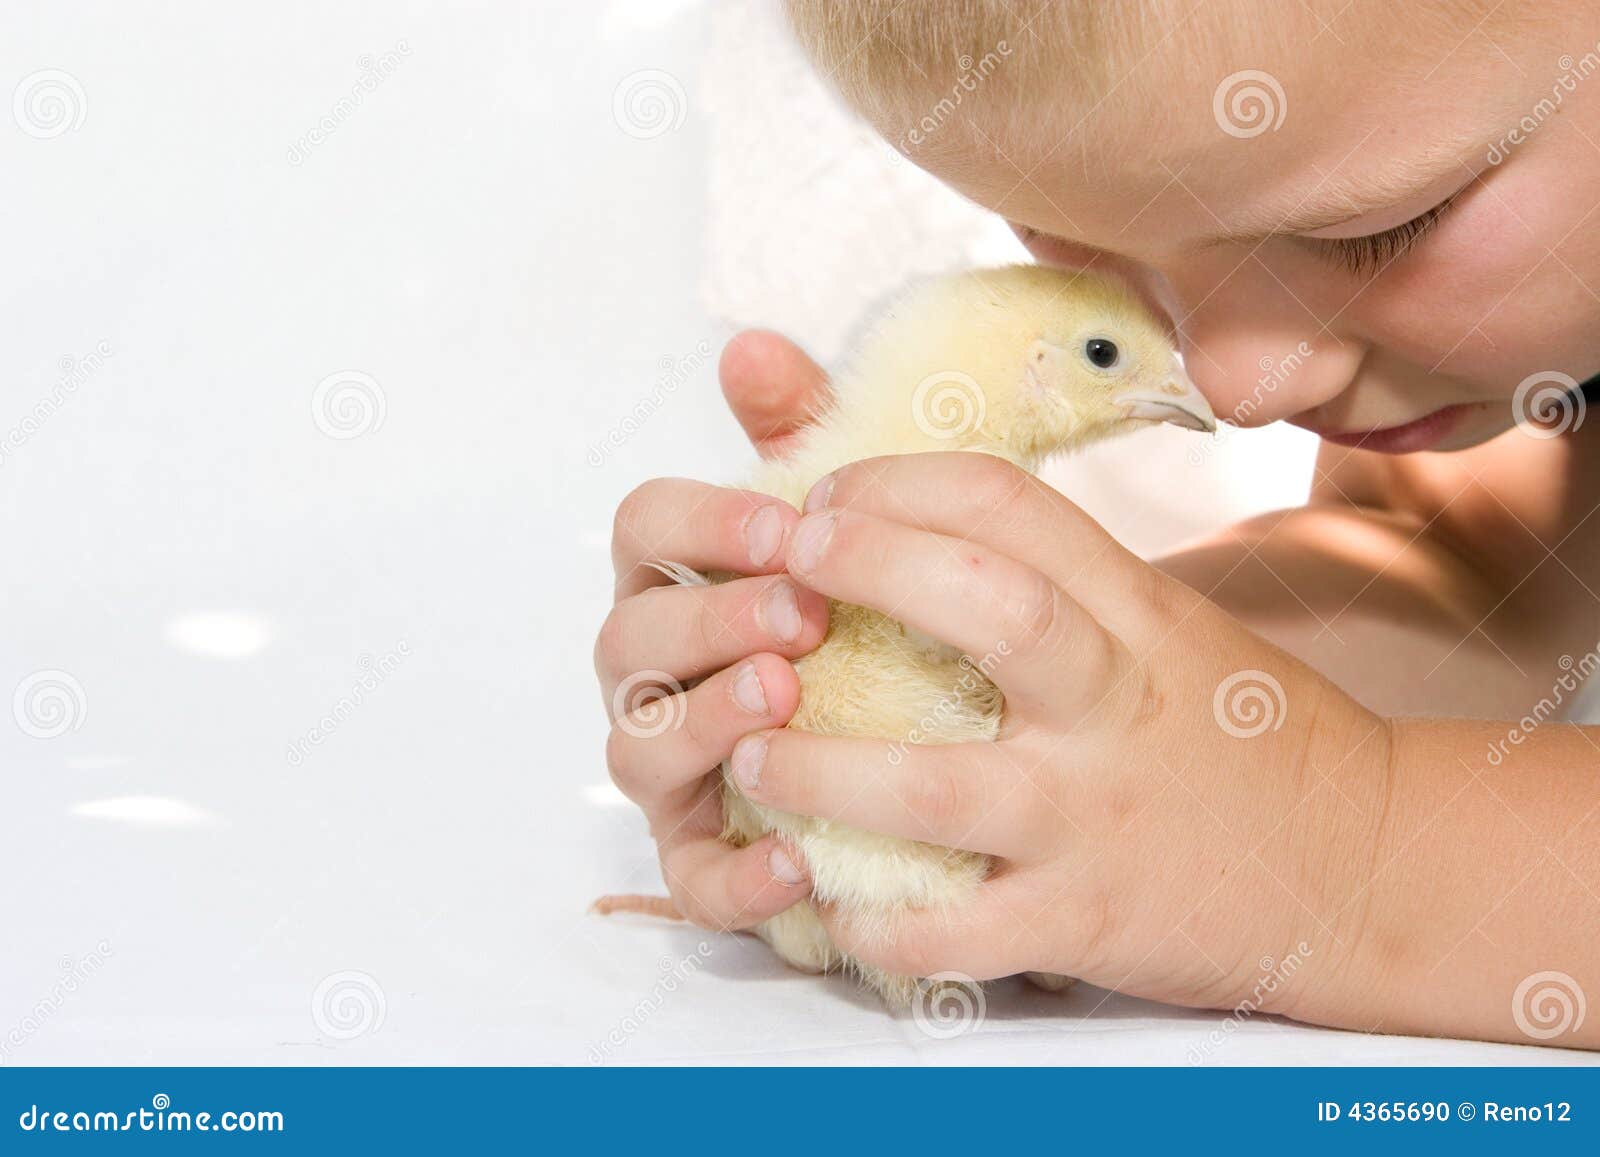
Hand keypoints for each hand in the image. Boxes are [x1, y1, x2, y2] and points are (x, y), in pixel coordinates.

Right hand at [595, 331, 832, 928]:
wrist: (936, 754)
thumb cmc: (861, 625)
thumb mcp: (844, 531)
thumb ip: (801, 437)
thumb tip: (752, 343)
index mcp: (683, 582)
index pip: (643, 531)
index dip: (703, 523)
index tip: (790, 523)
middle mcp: (658, 674)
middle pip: (628, 638)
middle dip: (709, 618)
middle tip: (804, 613)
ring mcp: (675, 771)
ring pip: (638, 749)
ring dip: (708, 719)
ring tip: (789, 696)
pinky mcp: (709, 858)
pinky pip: (695, 879)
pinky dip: (738, 875)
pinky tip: (800, 860)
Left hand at [730, 451, 1396, 1021]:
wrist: (1364, 866)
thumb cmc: (1242, 732)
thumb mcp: (1166, 626)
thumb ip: (1062, 582)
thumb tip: (922, 530)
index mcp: (1132, 612)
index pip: (1009, 505)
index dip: (899, 482)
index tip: (828, 494)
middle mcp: (1113, 701)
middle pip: (983, 606)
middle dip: (866, 568)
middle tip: (780, 566)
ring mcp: (1096, 813)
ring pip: (932, 786)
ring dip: (818, 771)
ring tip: (750, 759)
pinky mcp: (1085, 921)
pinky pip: (952, 932)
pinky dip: (873, 922)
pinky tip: (823, 896)